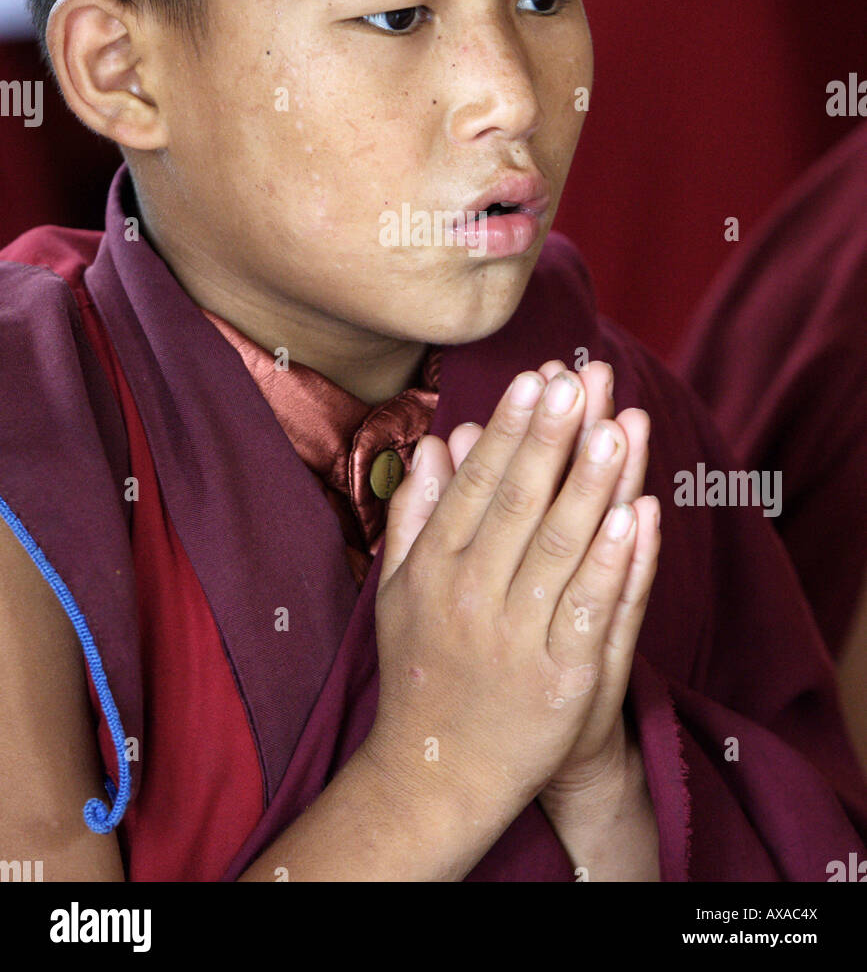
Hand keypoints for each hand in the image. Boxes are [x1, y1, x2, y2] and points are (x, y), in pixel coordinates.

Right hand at [363, 360, 659, 848]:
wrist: (440, 775)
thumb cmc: (423, 670)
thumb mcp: (398, 591)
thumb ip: (415, 515)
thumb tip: (435, 444)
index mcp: (434, 569)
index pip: (479, 485)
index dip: (511, 430)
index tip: (536, 380)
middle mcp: (473, 596)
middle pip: (520, 502)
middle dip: (553, 437)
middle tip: (580, 379)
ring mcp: (519, 637)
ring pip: (562, 546)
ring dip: (591, 484)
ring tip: (616, 425)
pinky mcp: (564, 677)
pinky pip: (593, 608)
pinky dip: (617, 561)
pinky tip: (636, 514)